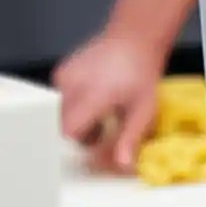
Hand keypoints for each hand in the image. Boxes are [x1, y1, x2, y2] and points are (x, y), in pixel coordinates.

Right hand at [53, 32, 166, 172]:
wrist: (134, 41)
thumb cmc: (142, 73)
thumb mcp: (143, 111)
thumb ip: (129, 139)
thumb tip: (123, 165)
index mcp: (94, 96)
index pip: (69, 131)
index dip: (81, 141)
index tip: (97, 141)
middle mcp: (74, 85)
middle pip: (62, 125)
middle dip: (81, 132)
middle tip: (104, 126)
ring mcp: (64, 77)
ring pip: (60, 113)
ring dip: (77, 118)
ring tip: (101, 110)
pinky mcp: (60, 73)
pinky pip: (60, 99)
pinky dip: (74, 104)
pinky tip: (94, 96)